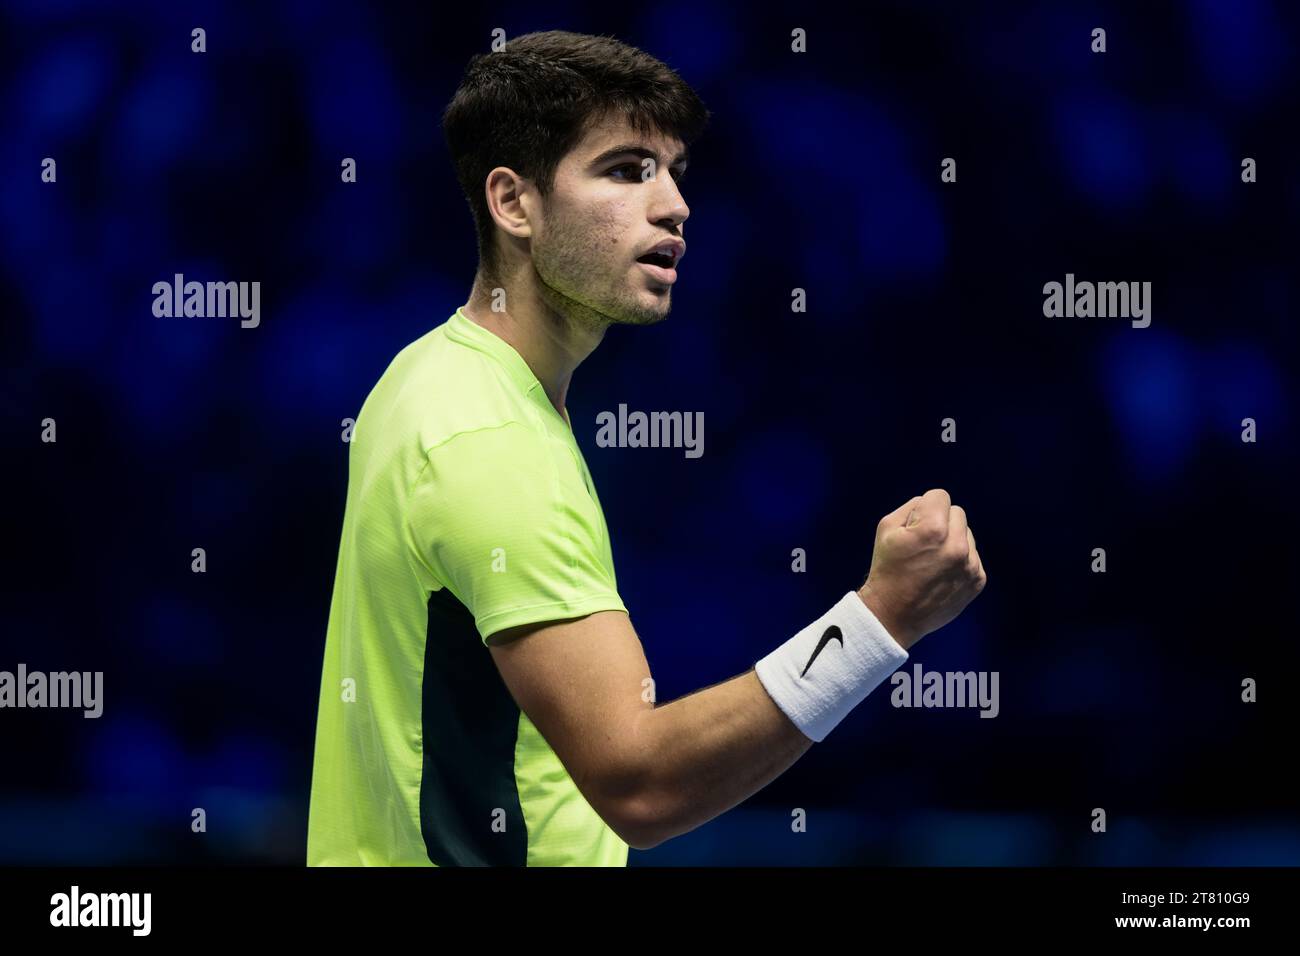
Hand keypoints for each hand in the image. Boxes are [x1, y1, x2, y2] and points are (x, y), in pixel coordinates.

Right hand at [856, 488, 986, 650]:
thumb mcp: (886, 528)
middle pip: (957, 513)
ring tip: (933, 560)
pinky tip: (942, 574)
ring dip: (953, 541)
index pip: (940, 496)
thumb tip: (930, 505)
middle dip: (941, 522)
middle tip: (925, 543)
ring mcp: (971, 565)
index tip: (916, 524)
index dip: (925, 507)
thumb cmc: (887, 569)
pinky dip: (960, 560)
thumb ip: (911, 507)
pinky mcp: (978, 580)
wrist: (894, 615)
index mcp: (933, 529)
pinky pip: (973, 556)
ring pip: (967, 534)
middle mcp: (957, 545)